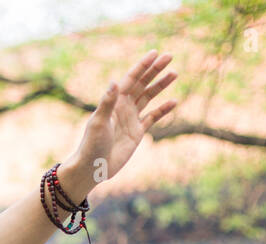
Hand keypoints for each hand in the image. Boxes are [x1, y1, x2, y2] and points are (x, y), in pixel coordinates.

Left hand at [66, 49, 177, 187]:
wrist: (93, 168)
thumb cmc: (91, 145)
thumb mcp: (99, 122)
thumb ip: (108, 102)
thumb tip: (115, 81)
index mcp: (114, 102)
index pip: (131, 79)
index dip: (142, 66)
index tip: (155, 53)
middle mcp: (123, 107)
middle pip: (142, 84)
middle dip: (155, 70)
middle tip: (170, 56)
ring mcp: (131, 119)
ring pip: (149, 97)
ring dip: (161, 85)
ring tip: (174, 73)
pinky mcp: (136, 133)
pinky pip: (153, 117)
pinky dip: (163, 109)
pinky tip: (174, 101)